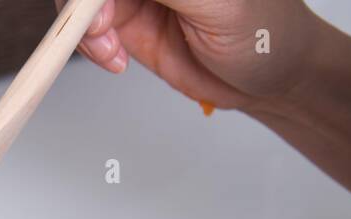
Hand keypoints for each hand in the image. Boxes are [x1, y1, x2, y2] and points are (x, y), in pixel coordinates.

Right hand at [64, 0, 321, 108]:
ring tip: (110, 49)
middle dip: (84, 3)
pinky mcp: (126, 19)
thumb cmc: (265, 32)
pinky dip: (89, 44)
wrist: (268, 78)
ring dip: (84, 26)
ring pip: (82, 1)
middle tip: (100, 26)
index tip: (98, 7)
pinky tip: (114, 56)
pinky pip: (86, 25)